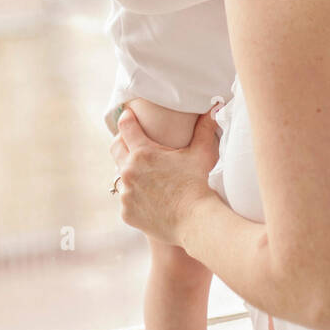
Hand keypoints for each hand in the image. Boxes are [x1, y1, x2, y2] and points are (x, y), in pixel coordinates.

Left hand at [110, 104, 221, 245]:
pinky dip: (134, 196)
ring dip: (129, 171)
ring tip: (143, 172)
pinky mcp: (126, 212)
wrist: (195, 221)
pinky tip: (147, 197)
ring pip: (121, 176)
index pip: (126, 127)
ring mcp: (125, 194)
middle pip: (116, 148)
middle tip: (132, 140)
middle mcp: (128, 172)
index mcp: (142, 153)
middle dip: (122, 142)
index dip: (127, 118)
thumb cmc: (198, 184)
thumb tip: (214, 107)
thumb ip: (204, 129)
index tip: (128, 114)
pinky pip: (126, 199)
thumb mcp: (201, 154)